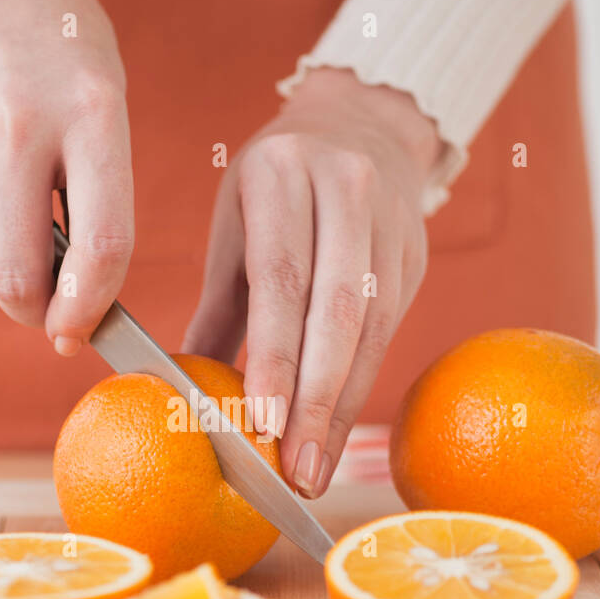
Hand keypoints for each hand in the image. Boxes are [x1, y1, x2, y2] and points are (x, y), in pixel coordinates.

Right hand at [0, 0, 132, 353]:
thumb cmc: (58, 60)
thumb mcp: (104, 110)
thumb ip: (99, 203)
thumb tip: (74, 308)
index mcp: (91, 115)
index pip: (102, 247)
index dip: (89, 311)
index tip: (78, 334)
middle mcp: (19, 126)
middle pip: (15, 278)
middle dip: (33, 311)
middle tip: (46, 303)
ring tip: (11, 219)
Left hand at [183, 68, 437, 496]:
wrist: (361, 126)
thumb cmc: (277, 187)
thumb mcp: (236, 225)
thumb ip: (218, 308)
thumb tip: (183, 392)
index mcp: (281, 173)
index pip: (281, 278)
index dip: (275, 357)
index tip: (263, 425)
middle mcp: (345, 189)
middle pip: (336, 311)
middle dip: (314, 401)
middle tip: (294, 472)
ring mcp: (391, 220)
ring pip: (372, 329)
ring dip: (341, 408)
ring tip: (315, 468)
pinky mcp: (416, 251)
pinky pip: (390, 330)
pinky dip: (359, 385)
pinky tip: (335, 429)